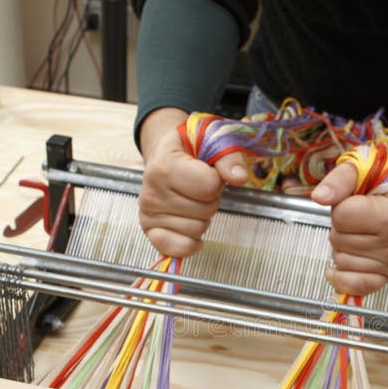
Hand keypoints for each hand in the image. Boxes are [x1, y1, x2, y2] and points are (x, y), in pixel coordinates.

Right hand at [139, 110, 247, 257]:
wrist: (165, 156)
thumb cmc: (189, 149)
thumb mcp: (210, 140)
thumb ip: (228, 156)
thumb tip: (239, 177)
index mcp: (164, 165)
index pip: (209, 186)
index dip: (217, 180)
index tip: (207, 171)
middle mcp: (152, 192)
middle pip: (206, 210)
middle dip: (210, 199)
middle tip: (198, 187)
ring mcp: (149, 214)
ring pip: (198, 229)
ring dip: (202, 217)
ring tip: (190, 199)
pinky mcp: (151, 233)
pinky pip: (180, 249)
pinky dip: (191, 241)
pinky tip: (188, 223)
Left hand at [311, 164, 387, 296]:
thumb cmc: (384, 183)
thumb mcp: (361, 169)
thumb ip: (338, 180)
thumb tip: (319, 197)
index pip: (340, 216)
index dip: (340, 206)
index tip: (357, 200)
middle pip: (338, 240)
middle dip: (341, 227)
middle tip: (360, 217)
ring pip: (340, 261)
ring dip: (343, 246)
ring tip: (362, 231)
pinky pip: (354, 287)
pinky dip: (342, 278)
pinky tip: (340, 268)